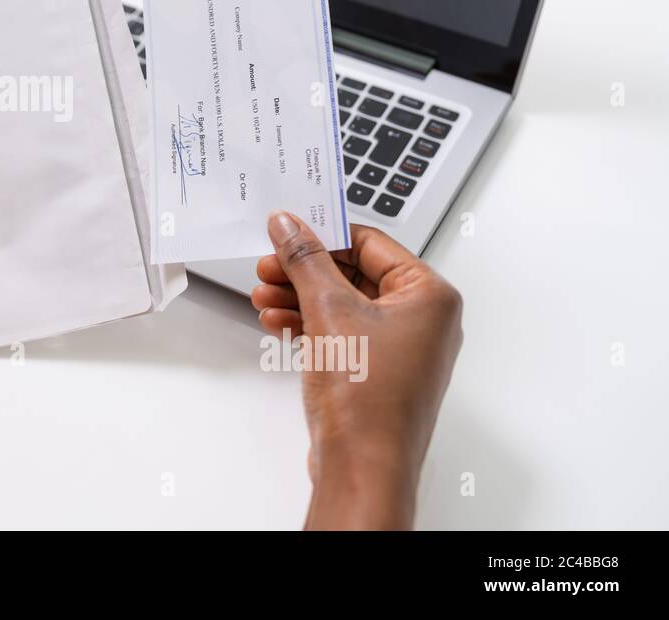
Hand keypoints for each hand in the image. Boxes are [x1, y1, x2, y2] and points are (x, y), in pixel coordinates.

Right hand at [252, 213, 461, 528]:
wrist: (362, 467)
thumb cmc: (369, 399)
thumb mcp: (329, 309)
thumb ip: (306, 259)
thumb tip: (290, 226)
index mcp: (430, 296)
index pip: (370, 242)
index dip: (323, 235)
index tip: (286, 230)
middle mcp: (422, 320)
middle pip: (354, 273)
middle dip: (304, 271)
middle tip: (267, 267)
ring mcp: (400, 349)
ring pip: (342, 304)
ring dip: (299, 297)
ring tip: (263, 297)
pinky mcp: (376, 372)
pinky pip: (341, 332)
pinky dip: (309, 324)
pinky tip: (278, 322)